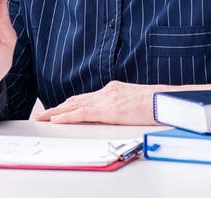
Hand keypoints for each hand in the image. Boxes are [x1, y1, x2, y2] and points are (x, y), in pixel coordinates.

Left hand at [35, 81, 210, 124]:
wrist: (167, 100)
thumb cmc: (158, 103)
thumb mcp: (138, 102)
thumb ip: (125, 104)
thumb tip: (121, 112)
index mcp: (113, 89)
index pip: (87, 97)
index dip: (71, 103)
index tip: (60, 108)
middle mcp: (106, 91)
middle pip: (77, 100)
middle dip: (59, 107)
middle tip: (44, 113)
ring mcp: (106, 99)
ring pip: (74, 105)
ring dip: (57, 112)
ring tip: (43, 117)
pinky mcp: (107, 109)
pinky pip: (81, 113)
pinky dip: (67, 117)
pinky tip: (56, 120)